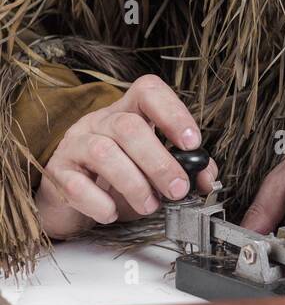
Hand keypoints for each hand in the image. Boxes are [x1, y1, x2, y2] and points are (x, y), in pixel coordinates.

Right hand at [35, 74, 217, 239]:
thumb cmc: (117, 179)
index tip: (192, 143)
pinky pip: (76, 184)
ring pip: (104, 152)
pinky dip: (99, 202)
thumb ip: (184, 168)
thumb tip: (207, 178)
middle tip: (177, 190)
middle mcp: (99, 121)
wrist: (70, 198)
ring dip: (134, 184)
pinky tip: (112, 213)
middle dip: (159, 162)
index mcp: (128, 111)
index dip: (173, 112)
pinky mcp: (57, 172)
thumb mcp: (153, 169)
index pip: (148, 91)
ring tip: (149, 205)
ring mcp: (74, 143)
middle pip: (128, 126)